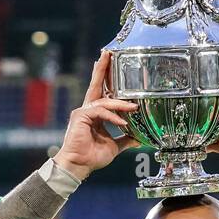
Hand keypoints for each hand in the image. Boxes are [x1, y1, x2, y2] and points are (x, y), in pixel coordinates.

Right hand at [53, 50, 139, 180]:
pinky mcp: (80, 116)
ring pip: (104, 101)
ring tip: (134, 107)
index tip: (110, 64)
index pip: (103, 93)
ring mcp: (82, 112)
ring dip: (121, 103)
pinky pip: (100, 111)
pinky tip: (123, 122)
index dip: (107, 79)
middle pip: (96, 85)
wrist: (79, 166)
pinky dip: (113, 116)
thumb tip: (139, 138)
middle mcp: (87, 110)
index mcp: (95, 115)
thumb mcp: (114, 146)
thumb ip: (125, 139)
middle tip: (108, 52)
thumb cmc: (92, 157)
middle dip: (102, 69)